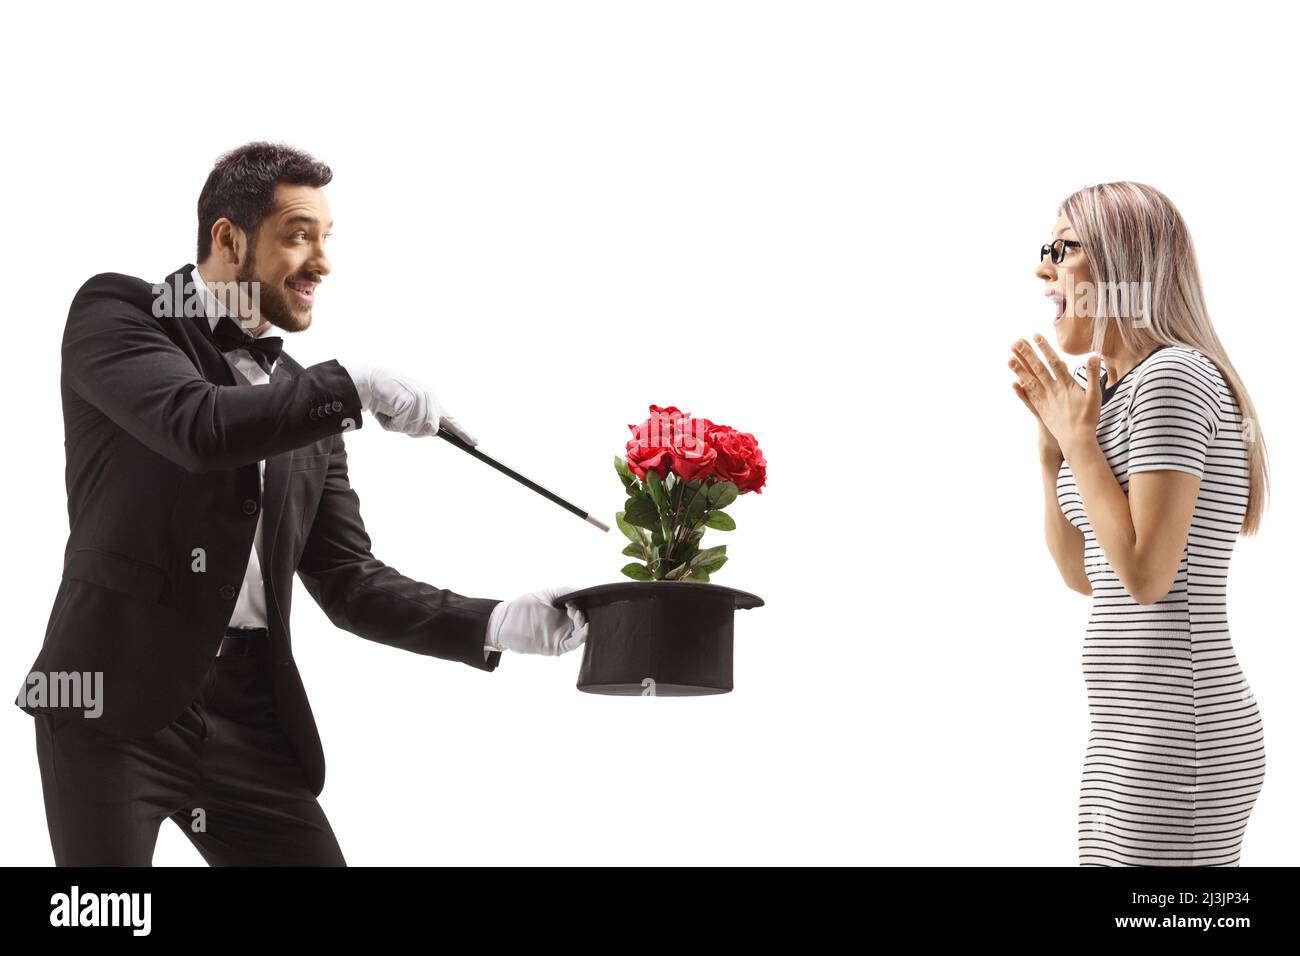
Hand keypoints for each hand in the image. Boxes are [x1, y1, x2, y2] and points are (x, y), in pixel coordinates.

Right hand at [347, 364, 477, 443]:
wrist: (370, 382)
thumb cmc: (386, 399)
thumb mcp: (408, 410)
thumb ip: (420, 420)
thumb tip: (430, 430)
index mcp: (432, 402)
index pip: (450, 420)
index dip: (463, 432)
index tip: (475, 442)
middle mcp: (430, 399)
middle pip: (430, 430)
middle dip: (412, 430)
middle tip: (398, 417)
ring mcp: (421, 399)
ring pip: (415, 429)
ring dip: (399, 426)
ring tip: (391, 411)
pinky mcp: (410, 400)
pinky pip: (401, 426)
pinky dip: (390, 423)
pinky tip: (387, 409)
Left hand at [487, 586, 588, 655]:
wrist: (504, 622)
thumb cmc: (522, 607)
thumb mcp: (546, 594)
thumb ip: (565, 591)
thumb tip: (583, 588)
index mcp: (564, 612)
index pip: (583, 610)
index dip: (586, 606)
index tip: (581, 602)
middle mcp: (564, 624)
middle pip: (584, 622)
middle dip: (587, 616)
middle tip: (578, 611)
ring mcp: (561, 636)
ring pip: (581, 634)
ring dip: (586, 627)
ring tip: (582, 619)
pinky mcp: (556, 646)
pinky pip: (572, 644)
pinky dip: (581, 638)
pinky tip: (584, 630)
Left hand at [1008, 336, 1100, 459]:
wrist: (1077, 440)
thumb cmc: (1089, 417)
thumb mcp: (1095, 395)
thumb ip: (1093, 375)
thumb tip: (1094, 356)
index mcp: (1066, 385)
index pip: (1053, 362)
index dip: (1044, 349)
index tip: (1036, 337)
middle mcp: (1053, 391)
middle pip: (1038, 369)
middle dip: (1027, 355)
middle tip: (1016, 342)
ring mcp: (1045, 401)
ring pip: (1030, 382)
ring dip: (1020, 370)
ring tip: (1009, 358)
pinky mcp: (1041, 411)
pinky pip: (1029, 398)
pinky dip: (1020, 390)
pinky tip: (1013, 383)